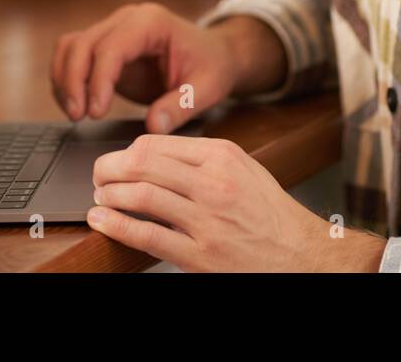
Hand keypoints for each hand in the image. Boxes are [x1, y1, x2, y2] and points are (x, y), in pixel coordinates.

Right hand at [51, 3, 237, 133]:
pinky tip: (75, 105)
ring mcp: (112, 30)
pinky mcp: (104, 46)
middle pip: (83, 43)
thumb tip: (153, 126)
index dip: (99, 79)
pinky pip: (73, 55)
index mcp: (152, 23)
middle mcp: (127, 20)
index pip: (112, 46)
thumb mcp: (207, 88)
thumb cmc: (212, 65)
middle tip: (78, 117)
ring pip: (71, 46)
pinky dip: (66, 79)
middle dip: (74, 82)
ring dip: (65, 80)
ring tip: (74, 114)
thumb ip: (181, 106)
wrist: (213, 54)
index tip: (96, 112)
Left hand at [87, 134, 386, 271]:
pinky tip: (102, 221)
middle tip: (97, 177)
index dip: (125, 152)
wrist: (303, 255)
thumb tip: (152, 155)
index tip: (115, 161)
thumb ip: (203, 159)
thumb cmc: (271, 214)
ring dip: (108, 195)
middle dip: (108, 169)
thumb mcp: (243, 169)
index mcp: (222, 156)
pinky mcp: (201, 255)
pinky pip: (147, 236)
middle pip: (142, 164)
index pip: (156, 143)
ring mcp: (207, 220)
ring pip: (141, 196)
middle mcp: (214, 183)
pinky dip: (116, 226)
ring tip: (98, 198)